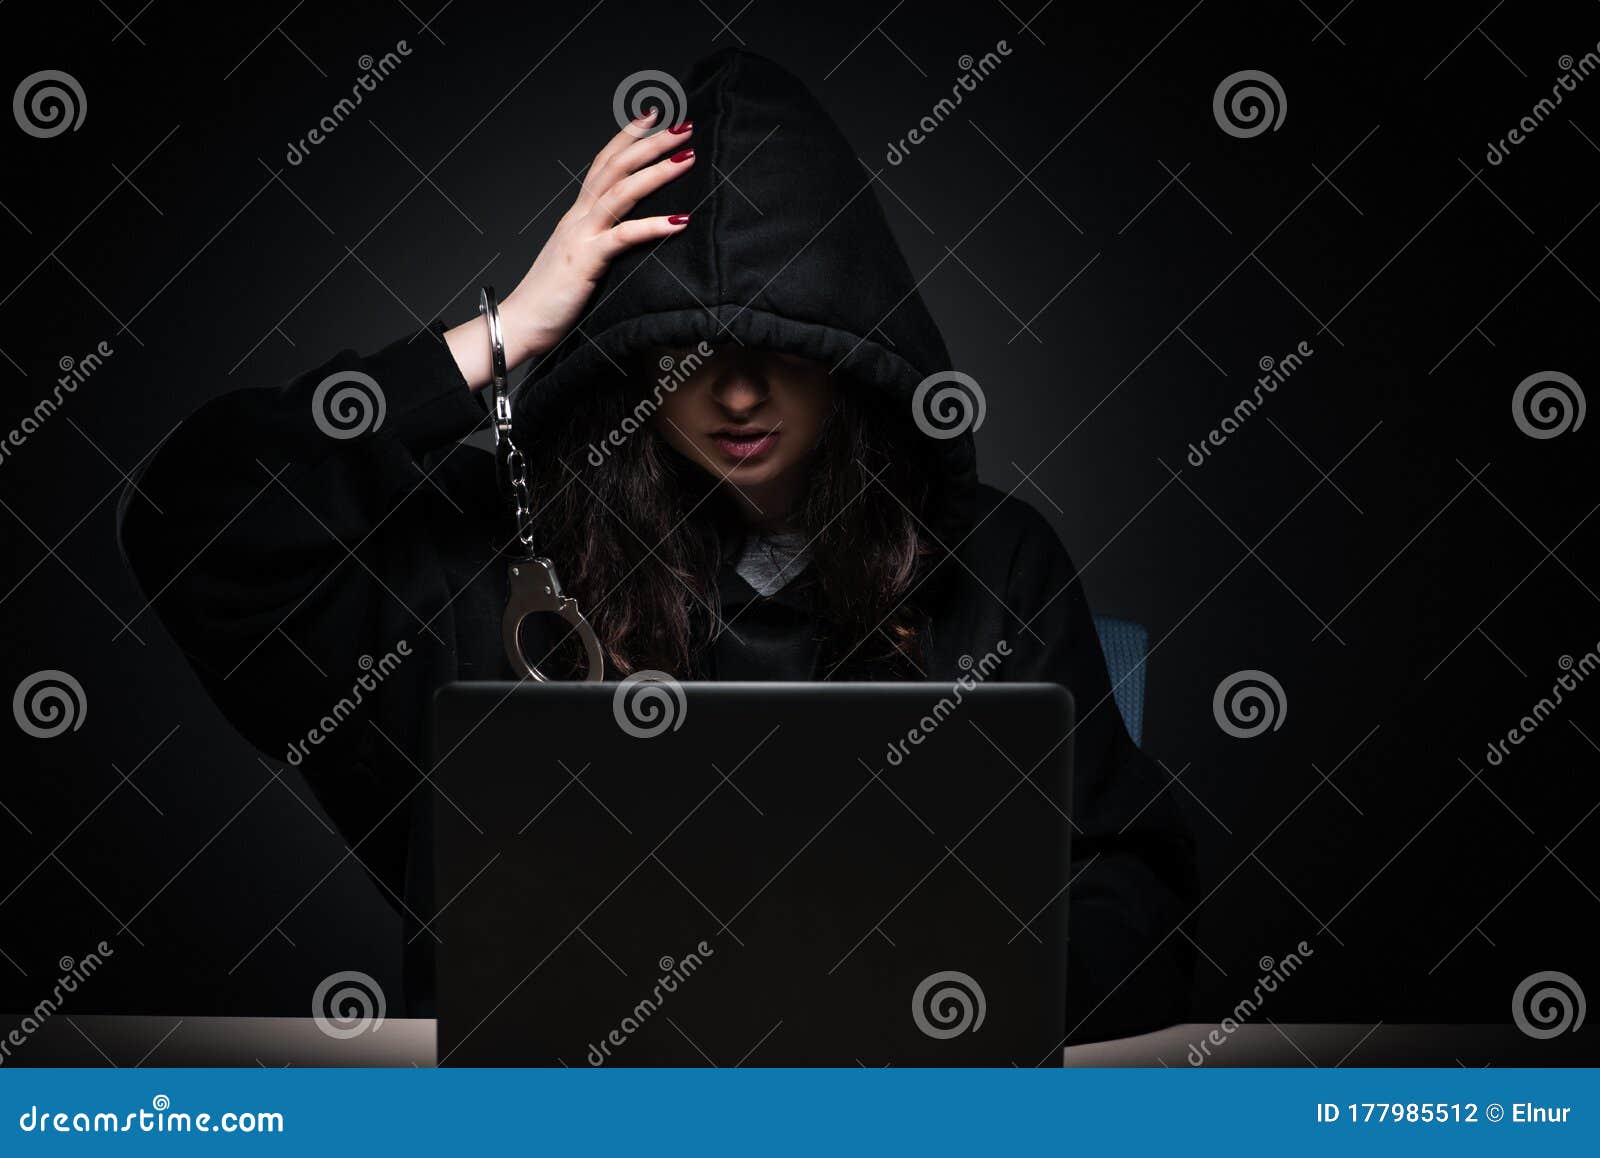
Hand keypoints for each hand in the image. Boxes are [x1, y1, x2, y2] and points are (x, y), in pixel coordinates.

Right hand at [446, 107, 695, 388]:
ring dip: (657, 171)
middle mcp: (577, 218)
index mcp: (576, 216)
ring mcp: (581, 236)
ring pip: (621, 191)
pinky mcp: (586, 261)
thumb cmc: (551, 301)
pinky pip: (623, 236)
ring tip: (687, 156)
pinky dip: (653, 226)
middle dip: (651, 143)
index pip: (603, 165)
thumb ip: (599, 244)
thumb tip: (625, 239)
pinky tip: (680, 220)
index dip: (627, 138)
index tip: (652, 117)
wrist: (519, 324)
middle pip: (615, 167)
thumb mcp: (580, 262)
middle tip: (684, 126)